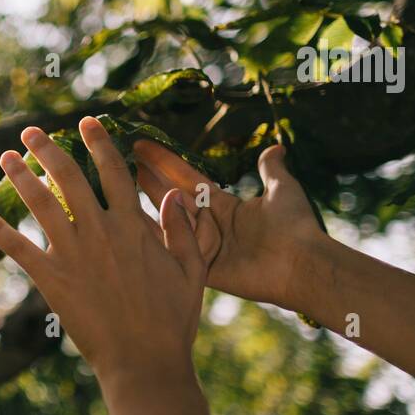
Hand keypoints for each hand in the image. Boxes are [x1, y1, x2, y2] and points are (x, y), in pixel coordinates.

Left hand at [0, 118, 205, 387]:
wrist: (145, 363)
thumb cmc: (172, 322)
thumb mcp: (192, 272)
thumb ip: (184, 231)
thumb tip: (175, 196)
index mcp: (132, 226)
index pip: (113, 171)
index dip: (99, 142)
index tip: (86, 122)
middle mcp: (100, 232)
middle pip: (68, 177)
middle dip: (46, 148)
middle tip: (29, 131)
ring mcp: (73, 255)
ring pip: (40, 204)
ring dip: (19, 177)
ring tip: (4, 158)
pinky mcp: (51, 281)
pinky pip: (18, 249)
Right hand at [132, 141, 324, 311]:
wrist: (300, 264)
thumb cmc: (295, 227)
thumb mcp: (282, 189)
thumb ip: (271, 169)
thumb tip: (276, 147)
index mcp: (224, 205)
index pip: (187, 178)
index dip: (164, 162)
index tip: (141, 145)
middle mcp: (209, 225)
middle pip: (170, 197)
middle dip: (146, 179)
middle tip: (119, 162)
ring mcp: (202, 247)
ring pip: (165, 221)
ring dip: (141, 205)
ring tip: (115, 187)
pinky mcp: (199, 268)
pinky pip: (171, 250)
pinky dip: (150, 238)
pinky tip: (127, 223)